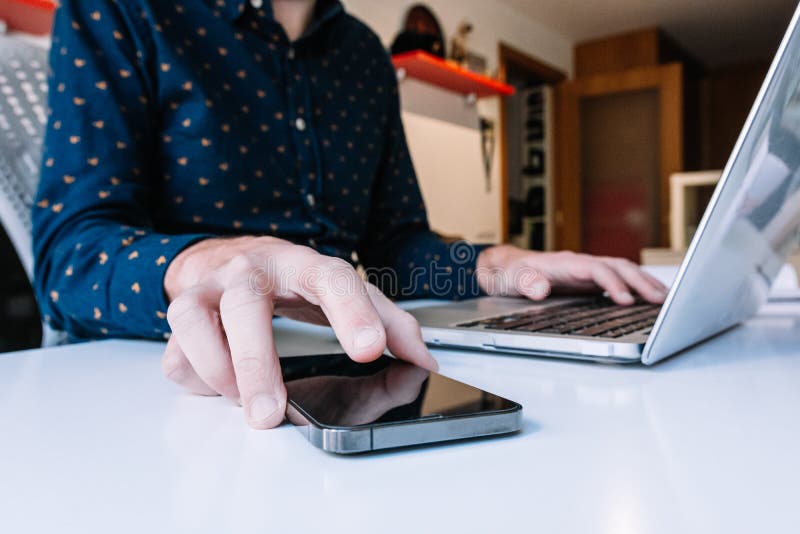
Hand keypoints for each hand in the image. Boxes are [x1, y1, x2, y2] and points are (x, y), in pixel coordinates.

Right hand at [160, 236, 436, 428]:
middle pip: (247, 305)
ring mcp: (208, 288)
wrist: (226, 256)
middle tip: (271, 414)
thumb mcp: (343, 294)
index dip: (351, 312)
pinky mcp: (179, 312)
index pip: (331, 279)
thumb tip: (422, 360)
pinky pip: (175, 351)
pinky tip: (216, 384)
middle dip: (256, 361)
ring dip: (217, 370)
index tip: (369, 348)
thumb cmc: (289, 281)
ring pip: (194, 323)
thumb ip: (388, 323)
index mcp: (302, 265)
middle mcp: (251, 271)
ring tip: (243, 402)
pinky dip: (194, 376)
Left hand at [476, 245, 667, 304]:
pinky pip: (619, 280)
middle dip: (640, 282)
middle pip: (617, 266)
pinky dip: (637, 287)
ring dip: (645, 283)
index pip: (596, 269)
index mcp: (565, 263)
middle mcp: (580, 264)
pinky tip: (651, 298)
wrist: (506, 269)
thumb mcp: (509, 279)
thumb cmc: (509, 274)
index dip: (612, 283)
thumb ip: (524, 282)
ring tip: (666, 299)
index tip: (626, 300)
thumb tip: (540, 289)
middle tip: (661, 300)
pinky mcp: (589, 280)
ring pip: (622, 271)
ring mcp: (586, 271)